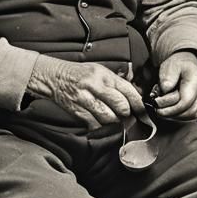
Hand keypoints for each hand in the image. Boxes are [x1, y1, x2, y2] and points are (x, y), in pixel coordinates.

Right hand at [28, 56, 144, 127]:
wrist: (53, 76)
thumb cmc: (79, 74)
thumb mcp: (99, 71)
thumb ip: (115, 83)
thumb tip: (134, 97)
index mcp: (104, 75)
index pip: (128, 91)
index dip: (138, 104)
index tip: (143, 112)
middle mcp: (95, 86)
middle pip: (121, 106)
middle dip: (126, 114)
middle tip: (127, 117)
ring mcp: (85, 99)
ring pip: (109, 118)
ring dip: (114, 122)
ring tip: (113, 119)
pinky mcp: (76, 110)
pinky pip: (94, 124)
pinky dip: (100, 127)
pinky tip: (100, 122)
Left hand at [152, 52, 196, 120]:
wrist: (188, 65)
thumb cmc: (179, 65)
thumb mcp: (171, 65)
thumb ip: (168, 76)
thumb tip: (165, 89)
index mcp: (196, 80)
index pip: (185, 101)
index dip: (170, 106)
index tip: (156, 103)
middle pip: (188, 111)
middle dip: (170, 112)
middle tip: (157, 109)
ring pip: (190, 115)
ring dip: (174, 116)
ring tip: (162, 110)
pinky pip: (191, 116)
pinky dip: (179, 116)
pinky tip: (169, 112)